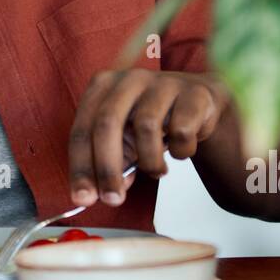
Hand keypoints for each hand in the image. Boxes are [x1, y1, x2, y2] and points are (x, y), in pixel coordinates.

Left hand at [68, 69, 226, 206]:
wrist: (198, 101)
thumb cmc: (153, 120)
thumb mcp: (124, 139)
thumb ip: (111, 163)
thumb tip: (103, 193)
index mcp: (102, 86)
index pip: (82, 129)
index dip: (81, 166)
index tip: (82, 199)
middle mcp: (129, 79)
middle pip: (107, 124)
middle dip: (107, 169)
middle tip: (113, 200)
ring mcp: (162, 83)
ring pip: (146, 127)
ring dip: (150, 161)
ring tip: (156, 170)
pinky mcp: (192, 93)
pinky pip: (181, 131)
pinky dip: (179, 151)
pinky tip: (179, 150)